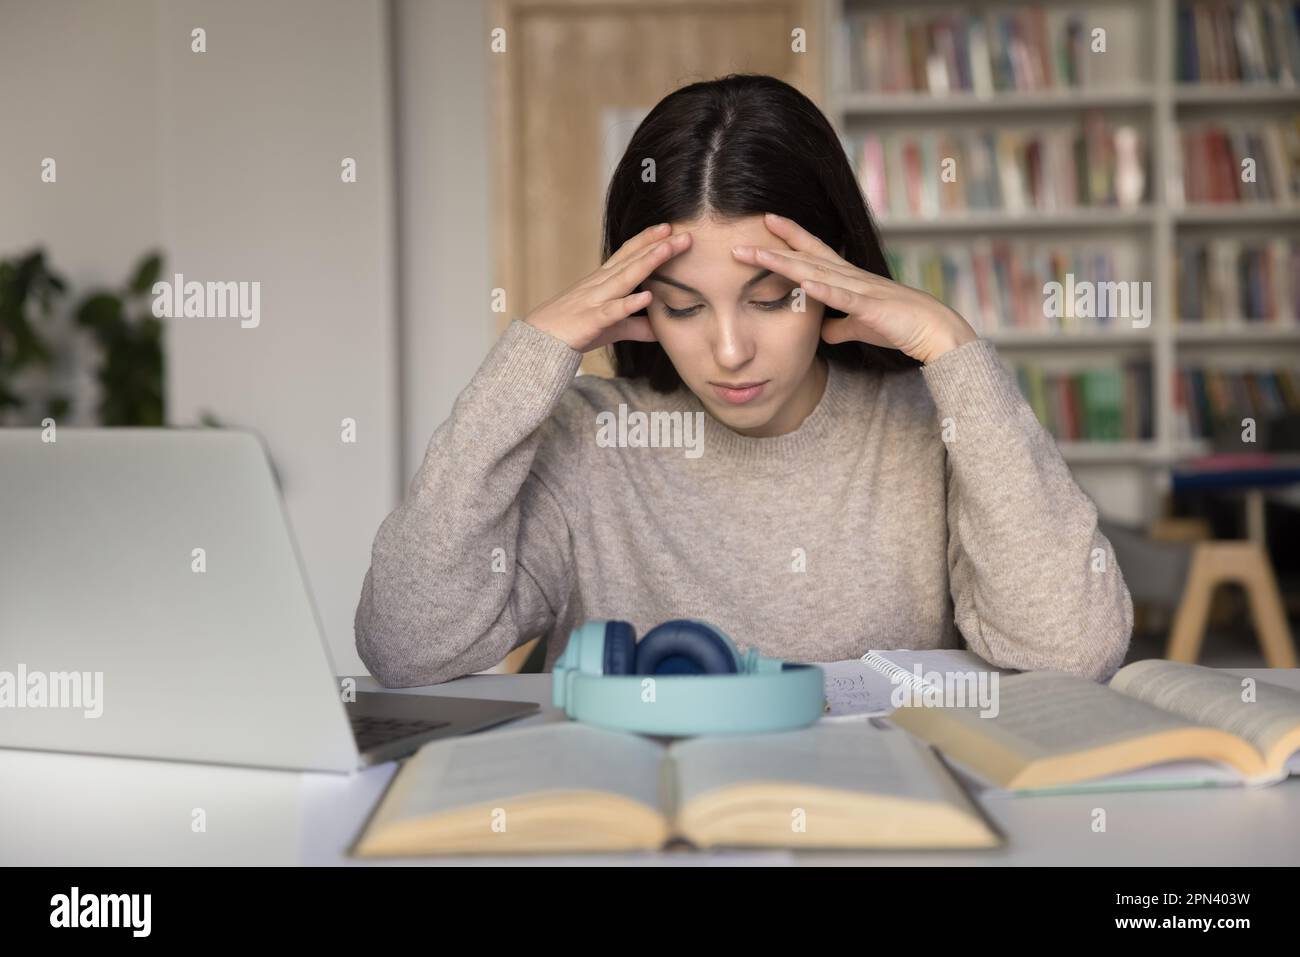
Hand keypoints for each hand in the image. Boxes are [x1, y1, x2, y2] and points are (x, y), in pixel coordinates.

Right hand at [523, 223, 691, 353]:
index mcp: (603, 282)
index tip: (670, 228)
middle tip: (683, 233)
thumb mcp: (610, 327)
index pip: (627, 255)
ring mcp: (594, 301)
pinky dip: (628, 304)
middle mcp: (600, 285)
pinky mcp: (590, 322)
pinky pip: (611, 312)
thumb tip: (661, 330)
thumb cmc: (573, 330)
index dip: (647, 241)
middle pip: (631, 261)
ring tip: (667, 249)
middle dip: (657, 246)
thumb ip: (636, 326)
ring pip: (624, 279)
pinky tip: (646, 298)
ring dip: (646, 263)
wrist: (537, 342)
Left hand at [731, 213, 976, 363]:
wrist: (936, 330)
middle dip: (774, 249)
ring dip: (788, 265)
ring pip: (818, 273)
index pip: (814, 253)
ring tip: (760, 255)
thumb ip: (839, 327)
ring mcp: (861, 290)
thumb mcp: (860, 327)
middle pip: (807, 258)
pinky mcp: (872, 308)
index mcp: (848, 279)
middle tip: (742, 241)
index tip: (766, 225)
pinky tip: (805, 284)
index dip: (790, 239)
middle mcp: (851, 278)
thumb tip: (821, 332)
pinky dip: (825, 291)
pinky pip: (845, 299)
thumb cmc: (899, 326)